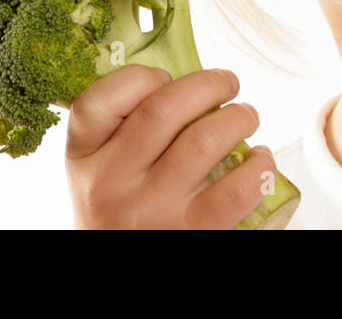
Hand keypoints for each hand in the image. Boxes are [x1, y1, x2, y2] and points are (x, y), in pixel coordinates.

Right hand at [65, 65, 277, 228]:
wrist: (124, 264)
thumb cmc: (124, 210)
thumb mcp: (101, 171)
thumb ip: (122, 132)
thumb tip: (184, 84)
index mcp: (83, 160)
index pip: (97, 101)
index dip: (139, 77)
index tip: (165, 79)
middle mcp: (110, 185)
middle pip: (163, 109)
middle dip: (207, 84)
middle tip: (227, 83)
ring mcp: (151, 210)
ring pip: (203, 141)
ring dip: (238, 118)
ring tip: (246, 116)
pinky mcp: (191, 232)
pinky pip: (236, 188)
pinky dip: (258, 166)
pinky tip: (259, 158)